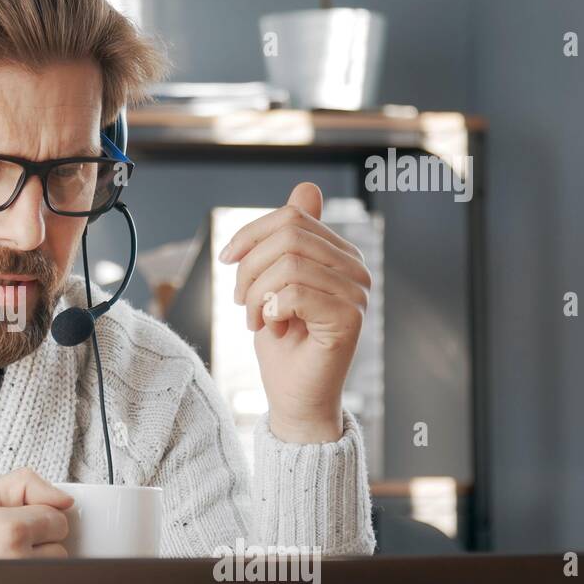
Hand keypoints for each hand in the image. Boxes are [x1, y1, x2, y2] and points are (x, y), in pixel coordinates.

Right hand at [0, 468, 72, 583]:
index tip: (13, 520)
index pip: (58, 519)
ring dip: (34, 565)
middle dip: (38, 541)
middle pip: (60, 548)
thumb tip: (64, 499)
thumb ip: (24, 485)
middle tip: (0, 541)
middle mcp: (18, 564)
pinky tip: (1, 580)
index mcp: (11, 530)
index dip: (38, 516)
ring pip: (53, 573)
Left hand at [218, 182, 370, 442]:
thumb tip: (307, 186)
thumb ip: (289, 239)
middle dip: (250, 268)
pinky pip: (295, 292)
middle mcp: (355, 269)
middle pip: (289, 235)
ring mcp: (357, 293)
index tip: (227, 260)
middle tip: (242, 302)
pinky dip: (271, 310)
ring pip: (288, 264)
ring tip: (256, 319)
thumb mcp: (272, 282)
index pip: (291, 217)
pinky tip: (274, 328)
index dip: (250, 234)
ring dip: (257, 294)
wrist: (294, 397)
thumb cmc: (282, 343)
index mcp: (338, 254)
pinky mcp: (349, 318)